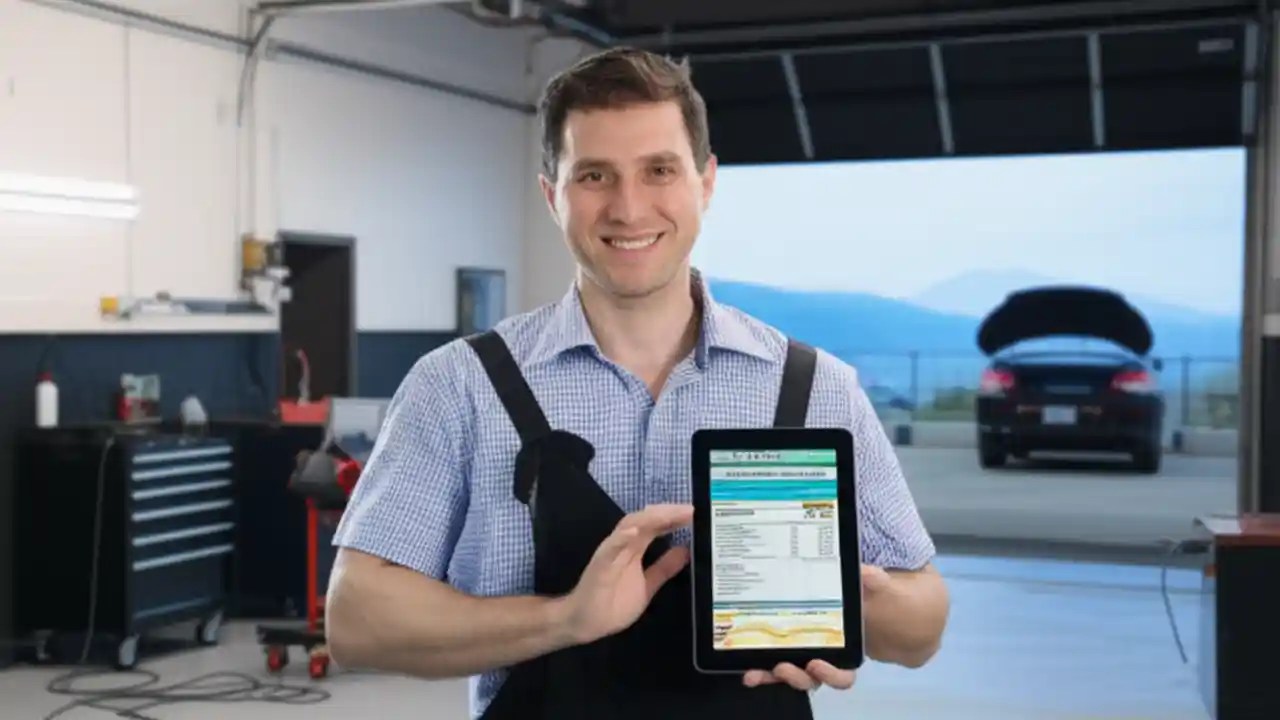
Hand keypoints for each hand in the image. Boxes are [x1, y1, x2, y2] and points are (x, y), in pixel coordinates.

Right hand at [560, 503, 692, 644]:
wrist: (586, 622)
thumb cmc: (613, 603)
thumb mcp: (648, 585)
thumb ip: (664, 568)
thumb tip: (685, 551)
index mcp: (635, 548)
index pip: (657, 526)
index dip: (675, 518)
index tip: (695, 513)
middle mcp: (623, 545)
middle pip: (646, 520)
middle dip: (668, 513)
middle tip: (690, 510)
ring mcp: (611, 553)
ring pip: (630, 527)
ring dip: (650, 519)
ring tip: (669, 514)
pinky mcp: (600, 566)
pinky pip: (610, 548)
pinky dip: (621, 538)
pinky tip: (634, 532)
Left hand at [741, 565, 893, 690]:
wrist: (845, 597)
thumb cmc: (859, 598)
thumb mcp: (869, 586)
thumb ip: (872, 580)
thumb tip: (866, 572)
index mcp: (845, 651)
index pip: (843, 674)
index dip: (832, 675)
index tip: (816, 664)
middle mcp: (822, 661)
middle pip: (810, 679)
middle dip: (795, 677)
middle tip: (781, 667)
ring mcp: (801, 658)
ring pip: (788, 675)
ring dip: (770, 677)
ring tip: (754, 673)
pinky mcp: (783, 650)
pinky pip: (771, 665)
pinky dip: (759, 669)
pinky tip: (745, 667)